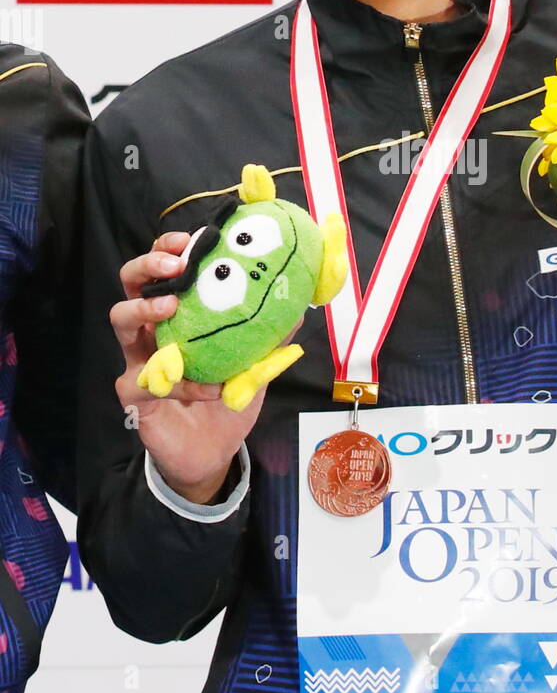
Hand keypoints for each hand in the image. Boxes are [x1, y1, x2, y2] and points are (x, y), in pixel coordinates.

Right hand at [111, 231, 300, 503]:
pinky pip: (149, 379)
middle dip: (147, 266)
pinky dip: (183, 381)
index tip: (189, 239)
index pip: (164, 270)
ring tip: (170, 306)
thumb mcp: (255, 364)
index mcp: (178, 315)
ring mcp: (137, 359)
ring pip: (120, 319)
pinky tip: (208, 388)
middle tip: (174, 265)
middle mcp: (151, 330)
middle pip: (131, 283)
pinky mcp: (133, 393)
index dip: (169, 249)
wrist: (213, 453)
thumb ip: (270, 337)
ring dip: (145, 308)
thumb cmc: (226, 399)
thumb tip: (299, 308)